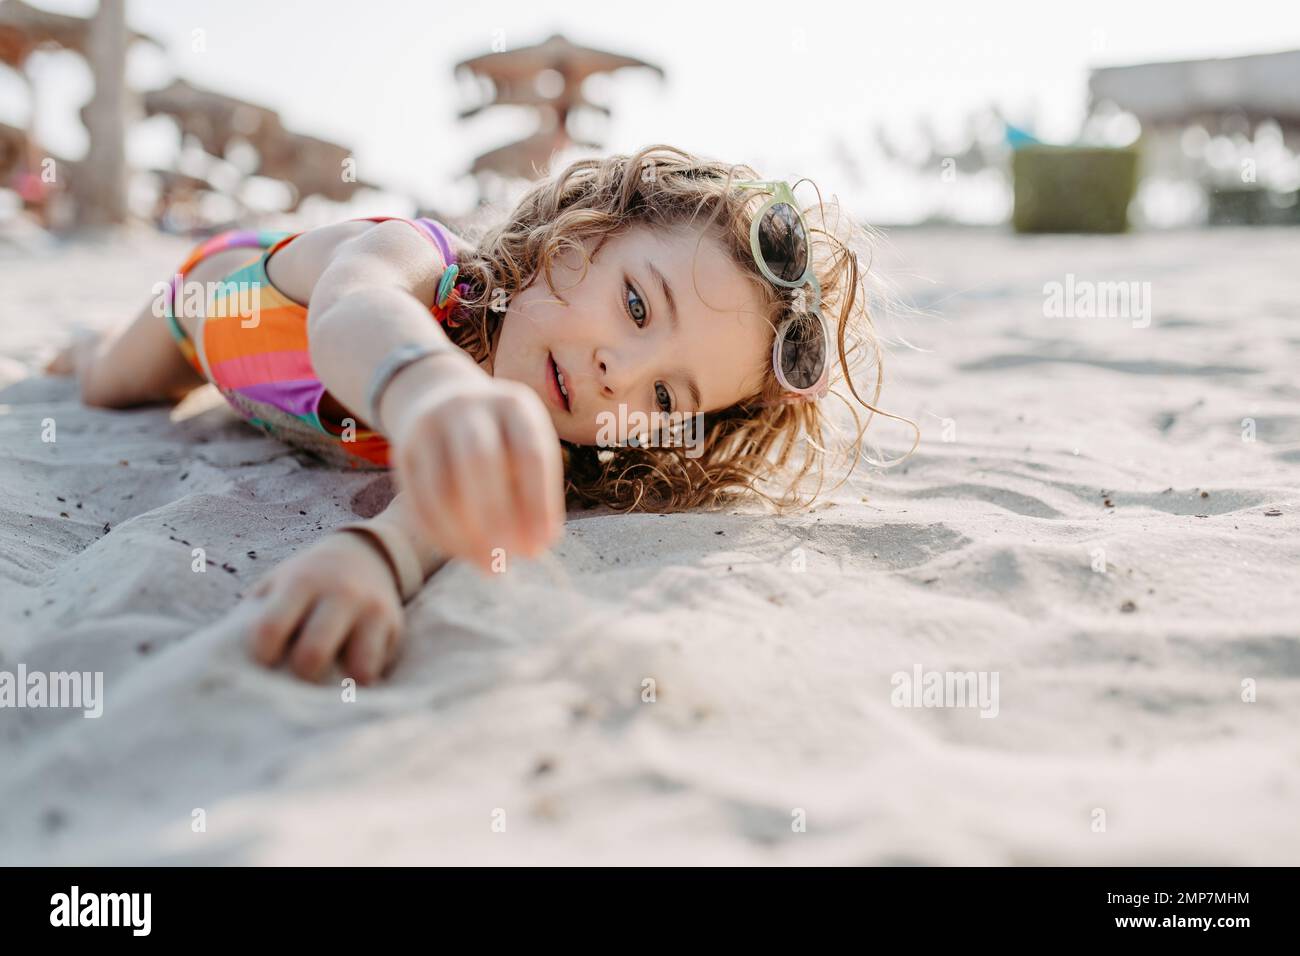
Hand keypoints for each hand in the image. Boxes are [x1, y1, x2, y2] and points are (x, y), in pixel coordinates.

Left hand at [246, 531, 404, 682]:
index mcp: (301, 582)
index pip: (270, 630)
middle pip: (313, 655)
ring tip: (331, 678)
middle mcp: (340, 594)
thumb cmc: (308, 581)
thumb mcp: (279, 583)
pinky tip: (352, 671)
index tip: (267, 659)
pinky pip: (379, 669)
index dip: (262, 656)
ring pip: (357, 668)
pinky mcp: (395, 626)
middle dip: (301, 675)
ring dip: (340, 683)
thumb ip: (254, 614)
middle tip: (300, 672)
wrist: (366, 553)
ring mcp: (372, 610)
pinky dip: (363, 679)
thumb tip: (223, 661)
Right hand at [387, 368, 564, 573]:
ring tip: (490, 566)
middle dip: (498, 517)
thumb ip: (535, 491)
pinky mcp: (403, 452)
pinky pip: (418, 501)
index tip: (544, 543)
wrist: (443, 400)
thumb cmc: (502, 439)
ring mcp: (429, 427)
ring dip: (466, 536)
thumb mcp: (525, 448)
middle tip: (512, 558)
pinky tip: (464, 554)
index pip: (530, 453)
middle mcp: (468, 407)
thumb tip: (537, 545)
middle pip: (480, 463)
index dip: (539, 502)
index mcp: (513, 404)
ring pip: (441, 488)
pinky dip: (442, 535)